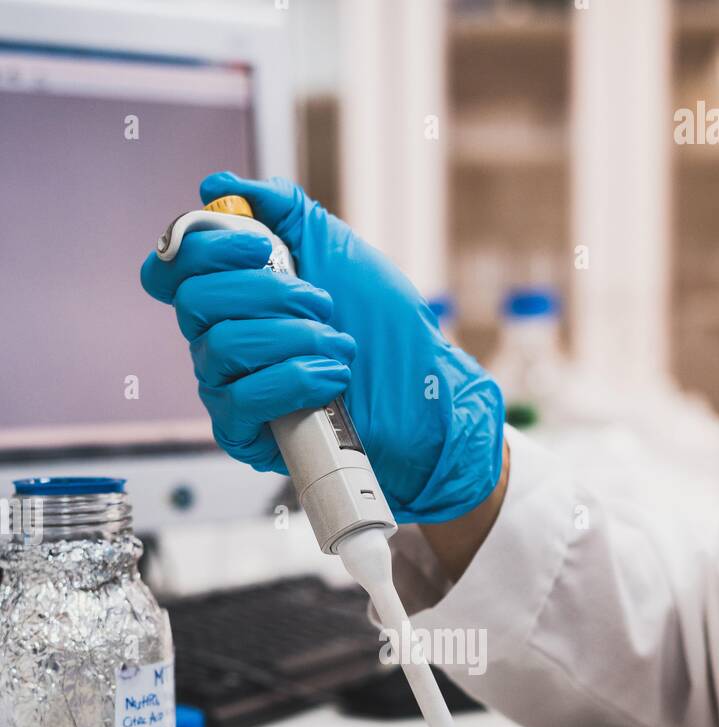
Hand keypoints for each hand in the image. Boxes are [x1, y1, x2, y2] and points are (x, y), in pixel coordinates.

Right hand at [140, 171, 504, 523]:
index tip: (261, 245)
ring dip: (293, 338)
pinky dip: (293, 380)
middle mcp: (219, 339)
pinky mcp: (245, 433)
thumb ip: (282, 210)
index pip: (175, 266)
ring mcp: (228, 388)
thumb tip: (218, 185)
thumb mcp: (337, 250)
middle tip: (322, 302)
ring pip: (222, 347)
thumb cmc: (386, 329)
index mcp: (233, 295)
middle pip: (193, 301)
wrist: (426, 396)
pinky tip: (332, 380)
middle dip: (266, 293)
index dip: (205, 247)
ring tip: (341, 345)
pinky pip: (240, 399)